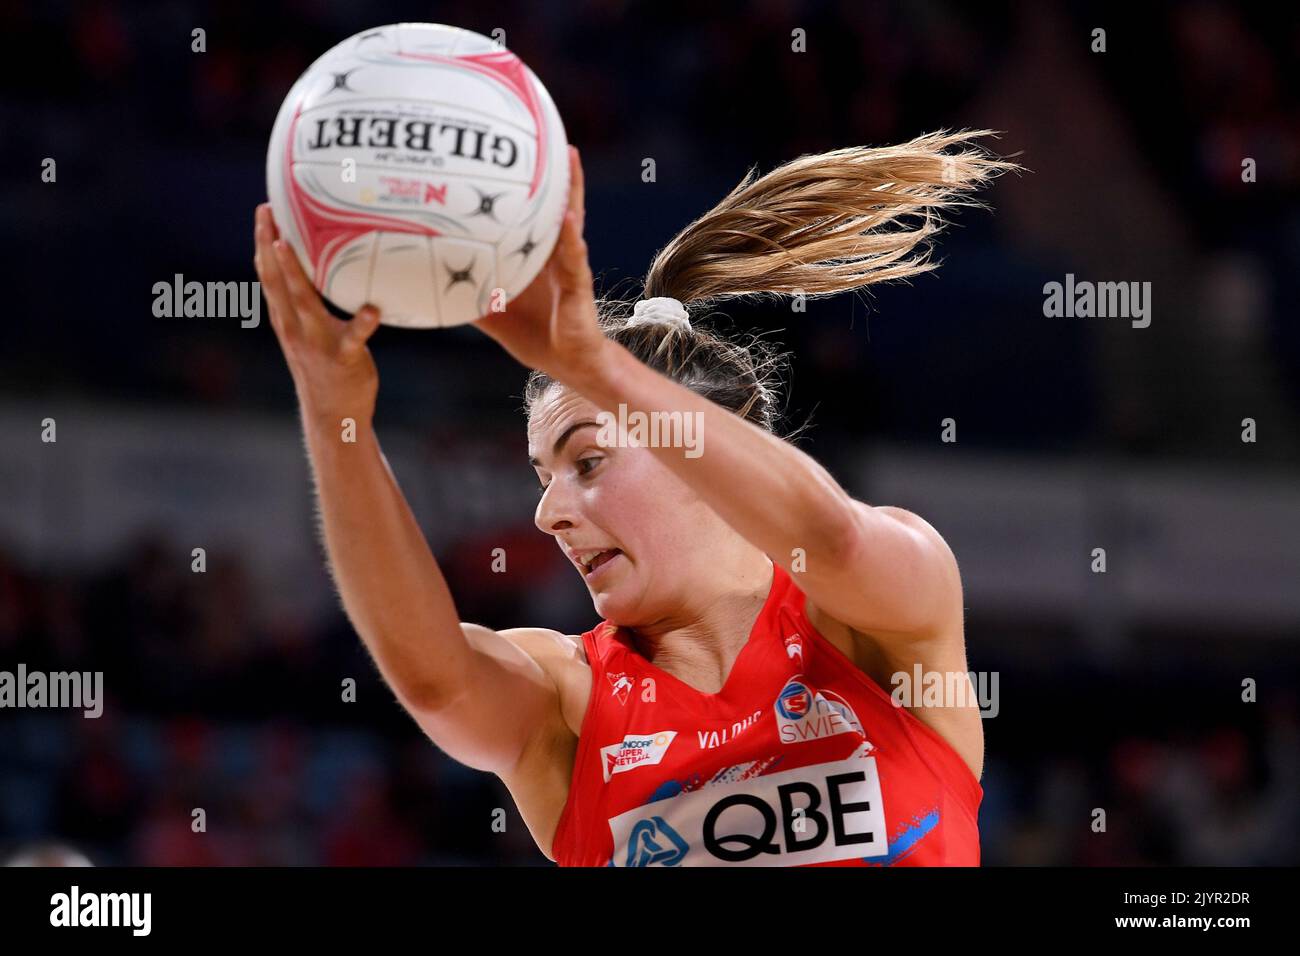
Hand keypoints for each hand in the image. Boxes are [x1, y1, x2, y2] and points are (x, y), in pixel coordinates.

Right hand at [253, 204, 381, 421]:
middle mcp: (294, 327)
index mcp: (286, 319)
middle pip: (275, 280)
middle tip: (266, 211)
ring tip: (287, 244)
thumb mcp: (311, 332)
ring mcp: (316, 342)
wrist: (333, 415)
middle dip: (267, 244)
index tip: (264, 211)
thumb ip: (309, 304)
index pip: (269, 275)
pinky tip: (372, 310)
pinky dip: (362, 323)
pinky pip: (353, 337)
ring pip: (302, 302)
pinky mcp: (344, 357)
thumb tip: (320, 268)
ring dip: (293, 272)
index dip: (263, 243)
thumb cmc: (328, 366)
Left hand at [474, 146, 607, 385]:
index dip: (521, 183)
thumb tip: (425, 289)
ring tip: (569, 157)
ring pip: (572, 220)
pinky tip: (570, 219)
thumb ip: (464, 298)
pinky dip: (572, 239)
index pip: (528, 212)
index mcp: (536, 256)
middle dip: (550, 168)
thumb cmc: (537, 336)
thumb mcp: (491, 314)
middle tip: (544, 130)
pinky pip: (575, 259)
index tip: (506, 150)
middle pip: (553, 203)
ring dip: (572, 188)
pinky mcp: (580, 286)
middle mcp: (556, 253)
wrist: (570, 364)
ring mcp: (571, 265)